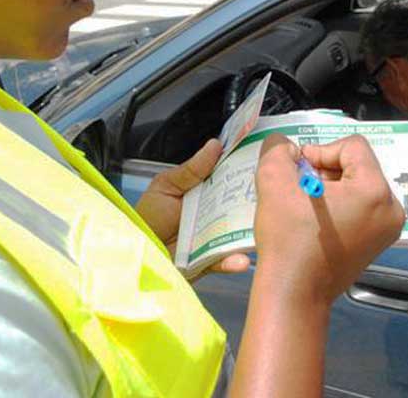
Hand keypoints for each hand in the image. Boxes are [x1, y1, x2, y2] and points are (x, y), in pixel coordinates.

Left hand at [136, 139, 249, 275]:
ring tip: (262, 231)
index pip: (230, 177)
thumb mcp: (167, 185)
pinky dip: (233, 262)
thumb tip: (215, 145)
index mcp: (206, 191)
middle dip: (256, 200)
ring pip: (238, 234)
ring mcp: (215, 237)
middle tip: (271, 196)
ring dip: (250, 234)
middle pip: (241, 205)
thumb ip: (191, 169)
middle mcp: (216, 213)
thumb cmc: (149, 214)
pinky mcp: (209, 261)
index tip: (261, 155)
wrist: (135, 247)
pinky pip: (224, 261)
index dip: (245, 167)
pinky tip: (240, 260)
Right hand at [253, 134, 404, 305]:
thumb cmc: (288, 240)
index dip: (321, 151)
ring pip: (360, 185)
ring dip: (332, 187)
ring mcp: (388, 228)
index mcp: (374, 191)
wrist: (294, 293)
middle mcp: (391, 208)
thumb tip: (287, 146)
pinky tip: (317, 219)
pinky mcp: (379, 242)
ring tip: (306, 204)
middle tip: (300, 187)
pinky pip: (362, 206)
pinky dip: (340, 205)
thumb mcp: (274, 183)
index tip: (299, 172)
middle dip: (327, 170)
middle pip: (359, 165)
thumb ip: (279, 151)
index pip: (352, 146)